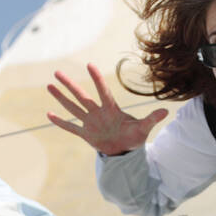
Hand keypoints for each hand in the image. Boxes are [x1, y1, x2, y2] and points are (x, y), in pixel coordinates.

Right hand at [47, 63, 167, 154]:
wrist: (125, 150)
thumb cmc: (134, 136)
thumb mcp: (143, 128)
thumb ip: (151, 119)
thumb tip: (166, 111)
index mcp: (111, 109)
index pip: (102, 91)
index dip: (97, 79)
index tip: (89, 65)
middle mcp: (97, 112)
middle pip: (81, 96)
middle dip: (69, 85)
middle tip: (57, 72)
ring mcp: (90, 122)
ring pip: (73, 108)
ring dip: (61, 98)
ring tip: (50, 86)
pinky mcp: (86, 134)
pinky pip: (71, 127)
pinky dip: (61, 122)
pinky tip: (49, 114)